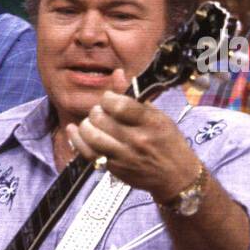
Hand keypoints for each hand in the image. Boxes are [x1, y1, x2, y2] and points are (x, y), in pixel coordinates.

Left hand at [64, 77, 200, 200]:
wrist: (175, 176)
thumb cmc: (168, 143)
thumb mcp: (158, 117)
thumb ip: (135, 97)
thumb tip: (117, 74)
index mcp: (151, 123)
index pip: (119, 105)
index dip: (108, 98)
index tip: (109, 98)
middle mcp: (137, 140)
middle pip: (102, 119)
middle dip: (96, 111)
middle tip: (101, 111)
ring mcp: (124, 156)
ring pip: (92, 136)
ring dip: (86, 124)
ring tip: (92, 122)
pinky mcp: (114, 168)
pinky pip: (88, 153)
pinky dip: (77, 140)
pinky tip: (73, 130)